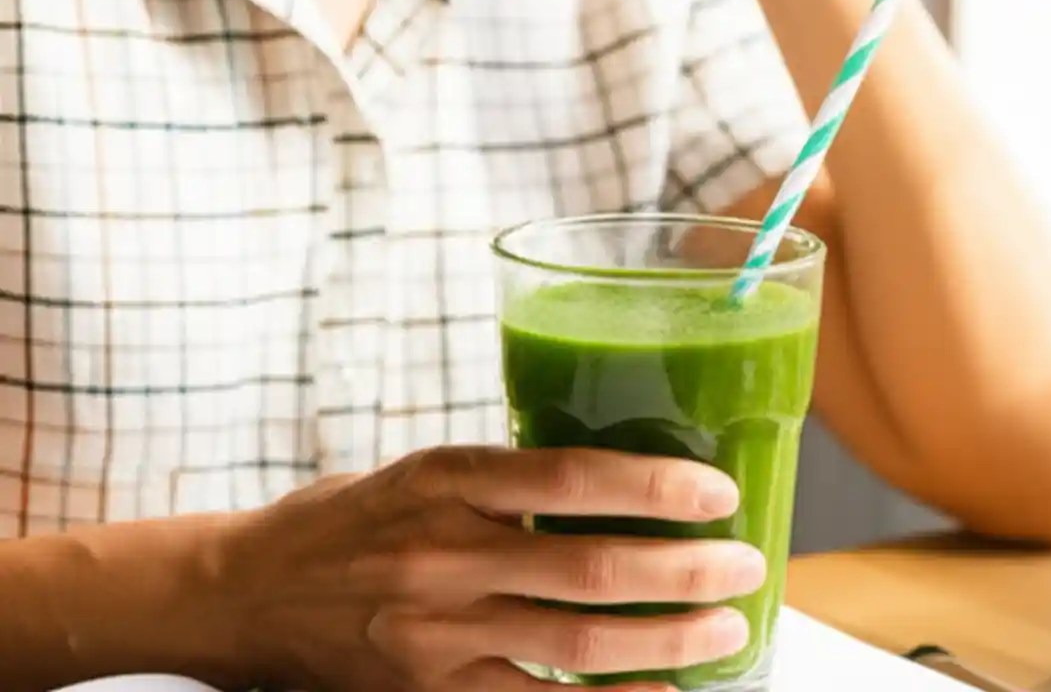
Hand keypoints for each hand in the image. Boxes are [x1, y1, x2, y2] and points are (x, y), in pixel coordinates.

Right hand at [221, 446, 765, 690]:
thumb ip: (502, 482)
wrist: (239, 595)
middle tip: (744, 565)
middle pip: (594, 567)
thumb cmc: (340, 524)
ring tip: (727, 628)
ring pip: (580, 643)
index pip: (572, 476)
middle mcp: (442, 555)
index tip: (717, 491)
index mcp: (443, 480)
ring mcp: (436, 635)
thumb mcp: (416, 473)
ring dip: (669, 639)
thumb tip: (613, 487)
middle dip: (688, 569)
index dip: (657, 485)